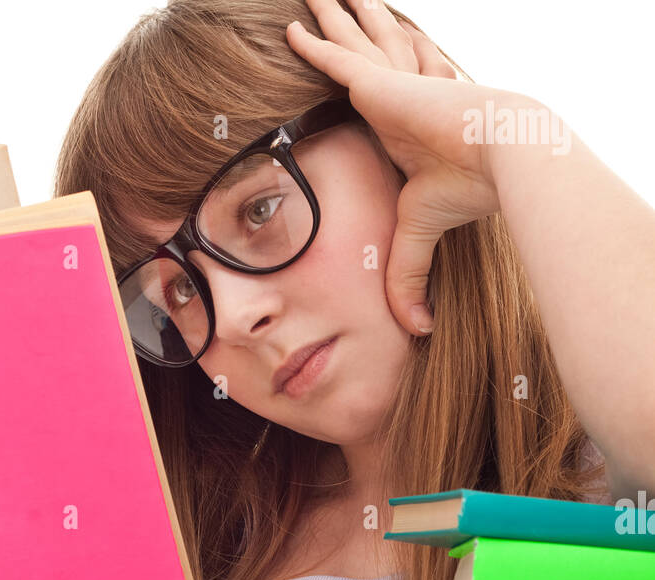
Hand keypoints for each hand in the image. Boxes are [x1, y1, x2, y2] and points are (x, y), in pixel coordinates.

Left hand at [286, 0, 524, 332]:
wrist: (502, 154)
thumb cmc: (470, 192)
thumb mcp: (423, 235)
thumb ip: (410, 276)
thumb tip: (418, 330)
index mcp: (404, 129)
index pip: (376, 99)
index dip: (361, 81)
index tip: (351, 74)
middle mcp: (395, 101)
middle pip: (361, 57)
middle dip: (345, 31)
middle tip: (326, 7)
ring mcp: (387, 87)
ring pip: (347, 46)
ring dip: (329, 23)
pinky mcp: (378, 85)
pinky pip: (335, 60)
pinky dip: (313, 44)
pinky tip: (292, 27)